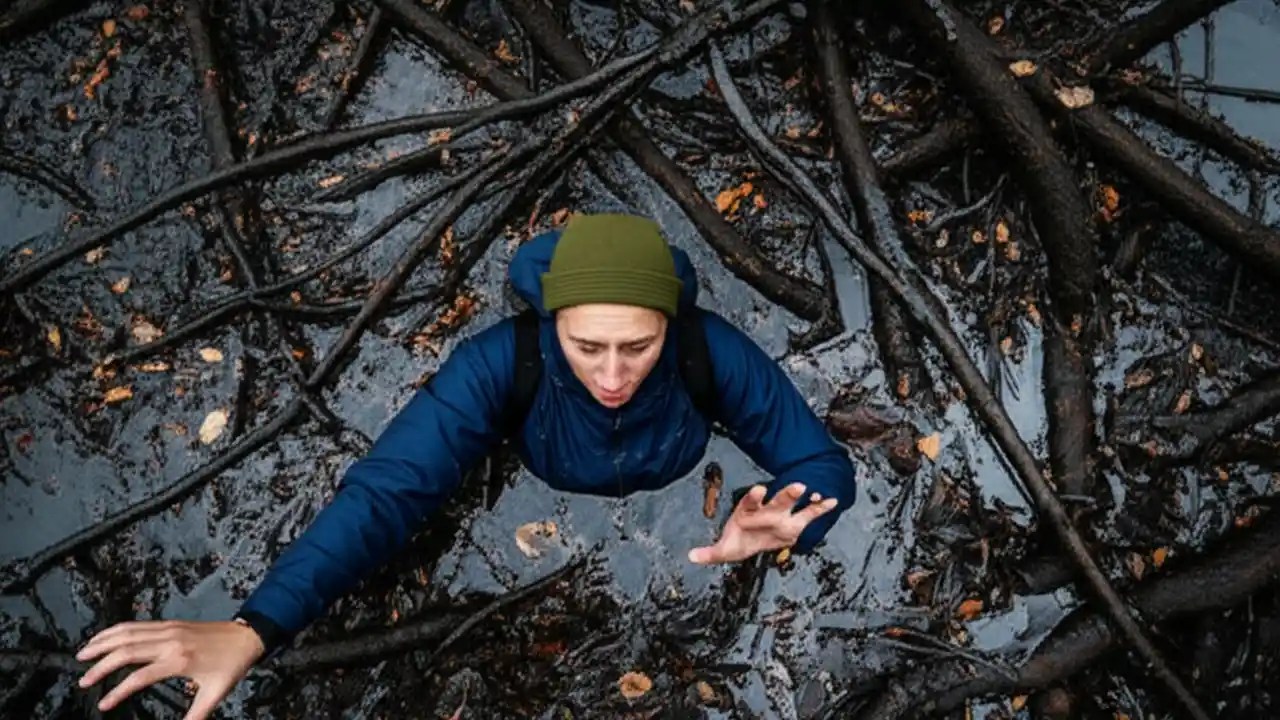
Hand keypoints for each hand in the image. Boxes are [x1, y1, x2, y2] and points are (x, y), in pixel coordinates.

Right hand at [76, 619, 264, 718]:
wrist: (247, 636)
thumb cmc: (231, 665)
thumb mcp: (214, 695)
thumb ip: (195, 716)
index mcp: (178, 661)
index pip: (139, 677)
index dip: (117, 692)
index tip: (102, 704)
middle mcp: (169, 642)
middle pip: (126, 651)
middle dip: (101, 665)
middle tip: (83, 680)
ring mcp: (168, 629)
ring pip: (128, 632)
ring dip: (103, 642)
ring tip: (83, 654)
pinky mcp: (170, 623)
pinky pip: (138, 624)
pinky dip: (117, 630)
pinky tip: (105, 637)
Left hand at [687, 482, 837, 564]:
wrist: (756, 537)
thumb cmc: (742, 540)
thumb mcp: (726, 550)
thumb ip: (710, 553)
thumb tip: (691, 556)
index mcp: (749, 512)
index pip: (750, 501)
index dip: (754, 496)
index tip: (759, 489)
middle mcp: (768, 510)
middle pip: (778, 499)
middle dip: (787, 493)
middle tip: (798, 486)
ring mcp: (783, 514)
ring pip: (796, 504)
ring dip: (806, 500)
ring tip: (818, 494)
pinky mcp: (796, 522)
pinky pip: (811, 513)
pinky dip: (822, 508)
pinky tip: (833, 500)